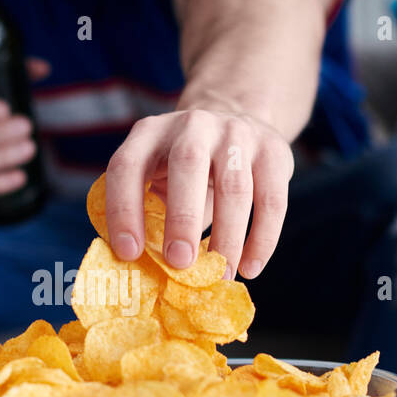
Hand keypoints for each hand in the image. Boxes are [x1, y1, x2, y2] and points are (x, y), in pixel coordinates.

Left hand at [104, 108, 294, 278]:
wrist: (236, 121)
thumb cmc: (185, 173)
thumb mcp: (159, 179)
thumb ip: (148, 214)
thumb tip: (145, 273)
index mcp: (150, 133)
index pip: (127, 166)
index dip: (123, 209)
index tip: (129, 253)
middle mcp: (192, 124)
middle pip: (187, 163)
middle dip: (182, 218)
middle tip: (180, 262)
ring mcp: (236, 132)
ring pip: (236, 187)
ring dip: (228, 237)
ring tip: (221, 275)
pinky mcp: (273, 150)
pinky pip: (272, 200)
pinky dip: (263, 239)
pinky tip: (250, 268)